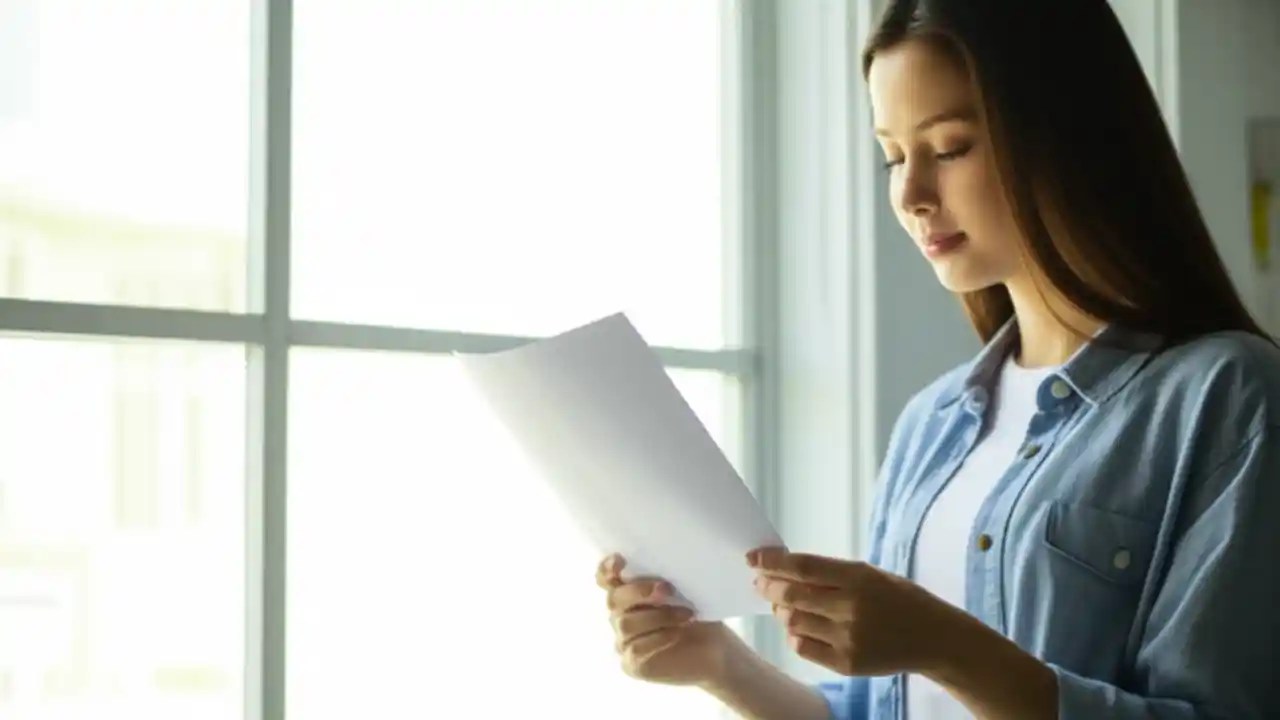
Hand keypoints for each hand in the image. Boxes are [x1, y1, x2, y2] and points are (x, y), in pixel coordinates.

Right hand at [597, 554, 739, 686]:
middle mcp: (621, 615)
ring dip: (658, 616)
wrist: (716, 651)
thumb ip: (667, 579)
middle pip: (614, 599)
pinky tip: (677, 633)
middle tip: (668, 589)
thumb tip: (667, 562)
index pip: (605, 579)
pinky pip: (636, 649)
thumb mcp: (686, 591)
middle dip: (639, 591)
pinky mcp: (632, 664)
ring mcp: (624, 640)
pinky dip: (658, 638)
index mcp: (629, 593)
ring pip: (625, 624)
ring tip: (686, 615)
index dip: (607, 569)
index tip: (621, 560)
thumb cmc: (698, 615)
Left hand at [747, 547, 966, 677]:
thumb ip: (830, 573)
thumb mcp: (870, 574)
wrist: (935, 638)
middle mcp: (852, 608)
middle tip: (760, 582)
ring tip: (784, 605)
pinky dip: (795, 634)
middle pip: (791, 595)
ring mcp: (849, 639)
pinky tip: (801, 626)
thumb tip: (784, 570)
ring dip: (781, 611)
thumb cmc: (900, 599)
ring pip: (793, 622)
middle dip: (768, 586)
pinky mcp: (847, 664)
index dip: (772, 561)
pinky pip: (803, 647)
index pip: (803, 567)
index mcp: (859, 578)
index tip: (752, 557)